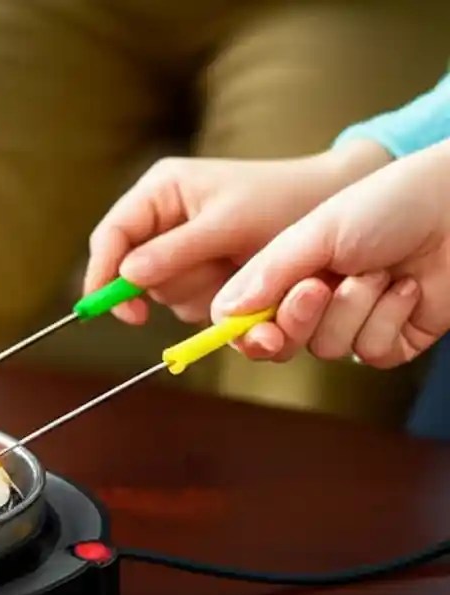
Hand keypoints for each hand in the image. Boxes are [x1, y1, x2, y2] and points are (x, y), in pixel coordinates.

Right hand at [84, 142, 390, 325]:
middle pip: (135, 274)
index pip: (111, 237)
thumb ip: (174, 251)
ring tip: (239, 269)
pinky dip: (218, 303)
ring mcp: (184, 251)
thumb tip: (128, 276)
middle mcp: (164, 221)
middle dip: (171, 285)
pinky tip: (244, 281)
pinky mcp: (206, 274)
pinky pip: (194, 304)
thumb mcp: (226, 223)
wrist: (336, 210)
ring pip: (166, 295)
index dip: (106, 275)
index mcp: (160, 193)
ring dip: (201, 294)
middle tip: (211, 277)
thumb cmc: (283, 201)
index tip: (123, 311)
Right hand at [213, 140, 449, 368]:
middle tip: (318, 287)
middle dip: (301, 318)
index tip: (258, 332)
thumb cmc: (389, 204)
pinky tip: (407, 287)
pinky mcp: (395, 339)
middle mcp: (317, 301)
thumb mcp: (315, 232)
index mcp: (289, 272)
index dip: (246, 334)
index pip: (247, 319)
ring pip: (329, 348)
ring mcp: (356, 322)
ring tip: (379, 270)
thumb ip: (267, 273)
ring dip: (355, 308)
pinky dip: (389, 318)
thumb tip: (224, 313)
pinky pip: (372, 352)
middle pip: (283, 343)